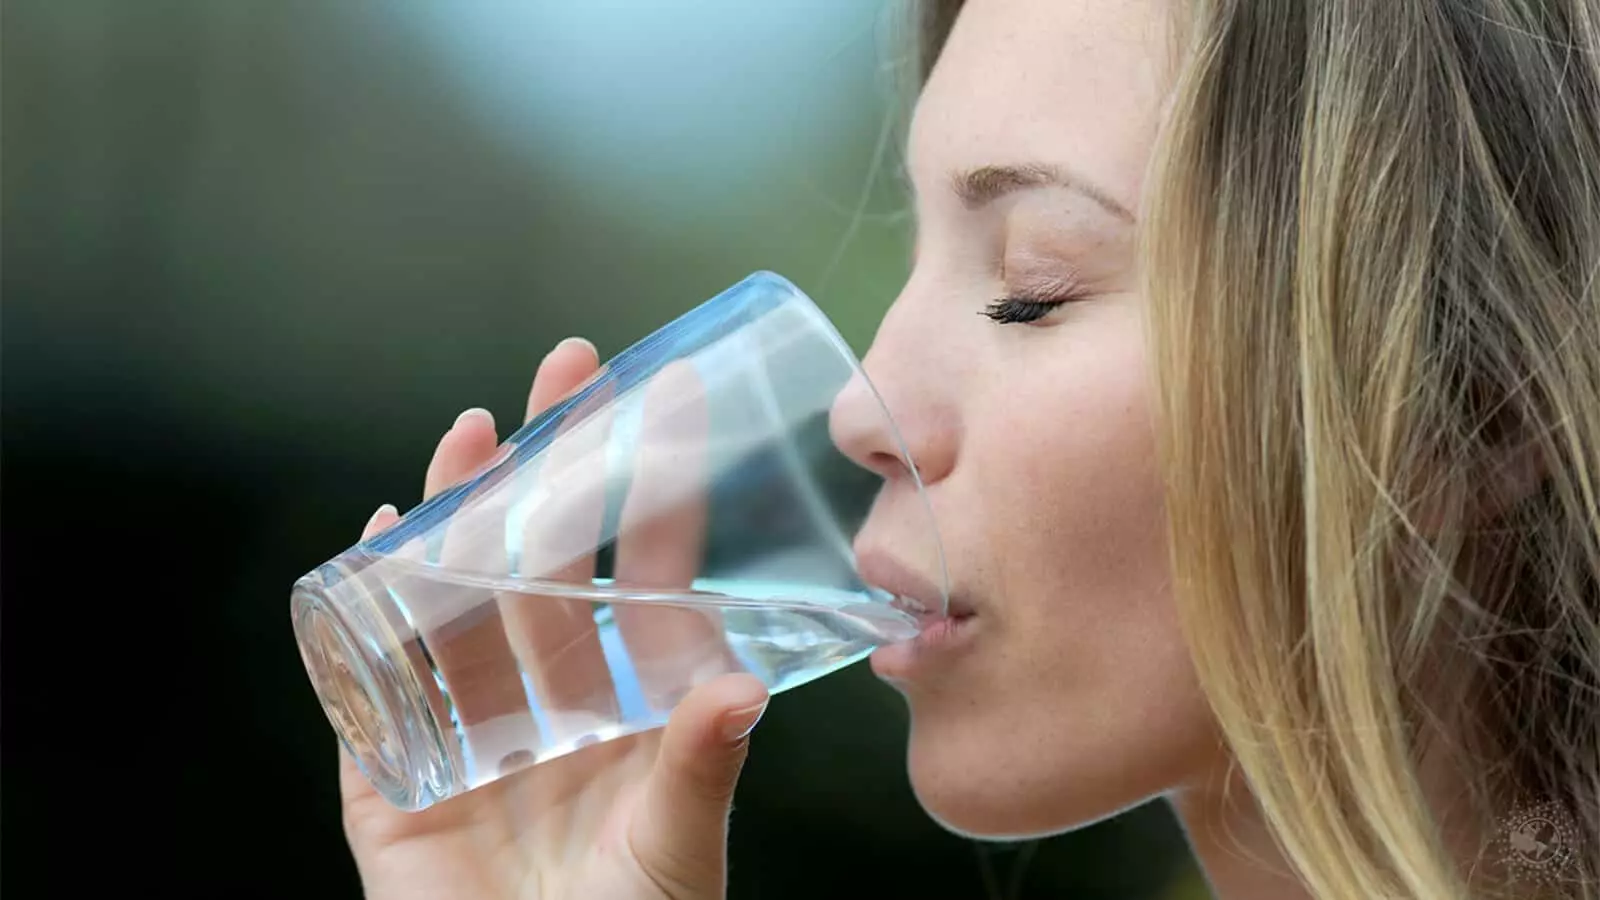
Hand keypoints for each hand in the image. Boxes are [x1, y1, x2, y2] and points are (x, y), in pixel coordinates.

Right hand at [339, 337, 769, 899]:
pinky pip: (380, 679)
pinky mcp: (395, 774)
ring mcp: (472, 730)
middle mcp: (553, 704)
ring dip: (461, 515)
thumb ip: (701, 767)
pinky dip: (371, 610)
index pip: (644, 577)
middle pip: (547, 561)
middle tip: (571, 370)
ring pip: (461, 598)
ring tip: (472, 432)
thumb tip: (743, 686)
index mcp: (629, 710)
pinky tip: (378, 542)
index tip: (673, 401)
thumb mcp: (675, 849)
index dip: (655, 491)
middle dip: (554, 466)